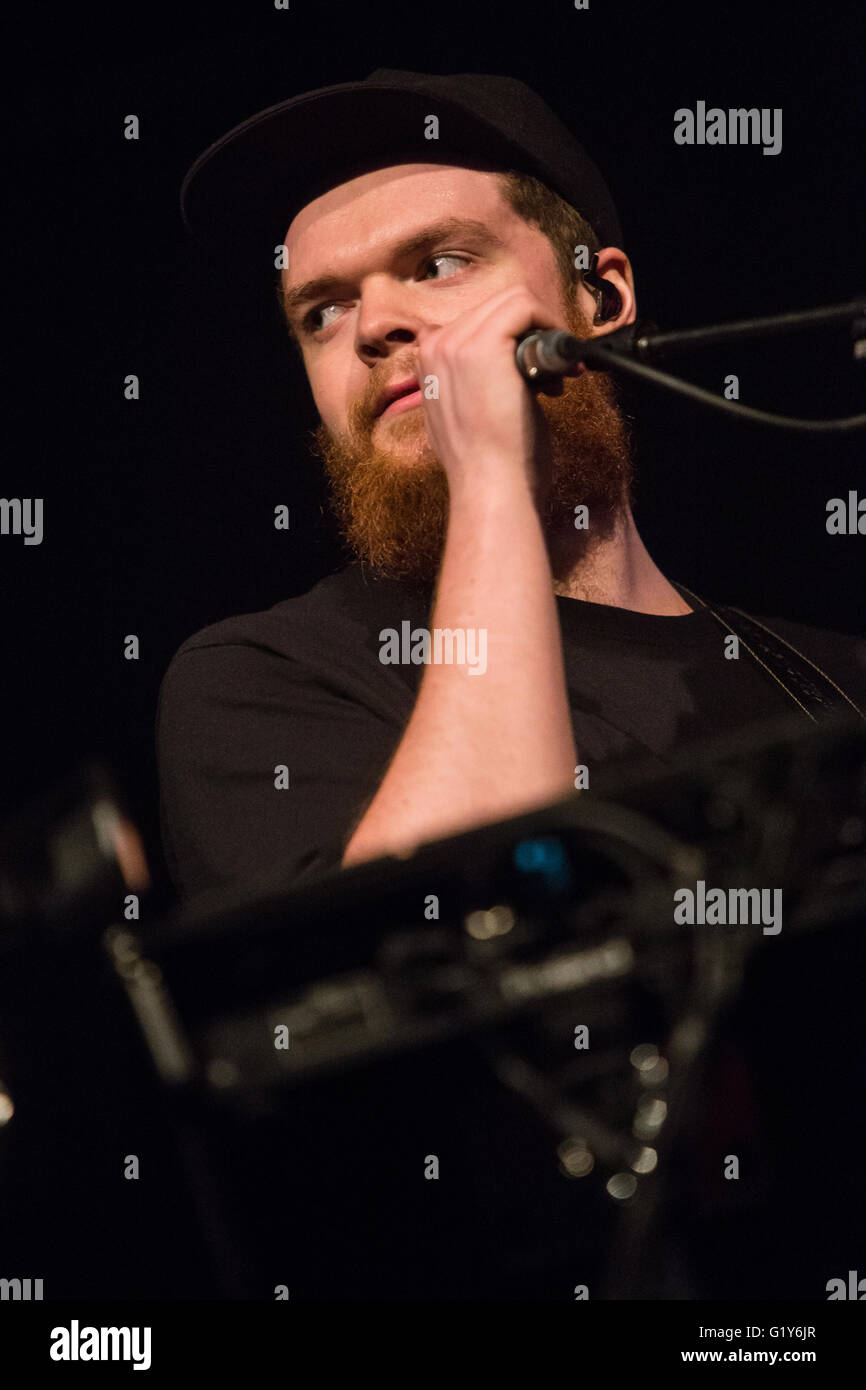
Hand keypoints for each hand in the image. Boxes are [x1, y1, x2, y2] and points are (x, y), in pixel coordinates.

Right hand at [416, 285, 579, 504]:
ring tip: (557, 375)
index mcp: (428, 363)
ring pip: (512, 300)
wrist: (489, 487)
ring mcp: (455, 342)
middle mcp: (434, 346)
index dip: (514, 339)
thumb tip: (509, 367)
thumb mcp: (466, 417)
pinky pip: (524, 307)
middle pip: (495, 305)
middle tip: (554, 373)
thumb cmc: (487, 465)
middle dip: (532, 333)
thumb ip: (472, 383)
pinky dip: (550, 327)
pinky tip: (560, 365)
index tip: (536, 372)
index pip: (477, 321)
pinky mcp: (483, 344)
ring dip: (544, 331)